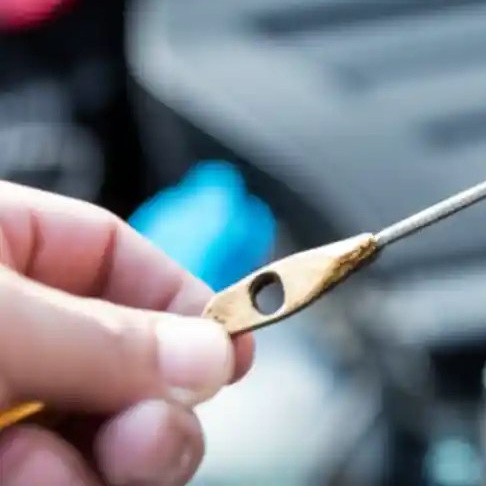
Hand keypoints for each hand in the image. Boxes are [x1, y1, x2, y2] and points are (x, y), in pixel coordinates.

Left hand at [0, 181, 253, 484]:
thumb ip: (101, 337)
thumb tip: (209, 354)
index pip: (112, 254)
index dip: (182, 300)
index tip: (232, 351)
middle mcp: (4, 327)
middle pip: (125, 360)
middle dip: (153, 404)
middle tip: (154, 435)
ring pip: (100, 435)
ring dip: (106, 462)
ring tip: (48, 472)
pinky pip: (59, 480)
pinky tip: (20, 483)